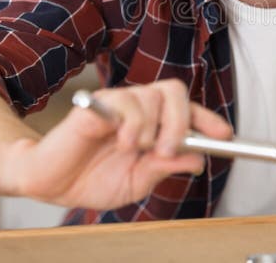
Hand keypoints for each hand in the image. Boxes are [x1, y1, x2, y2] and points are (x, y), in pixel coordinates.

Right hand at [0, 79, 232, 209]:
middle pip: (176, 92)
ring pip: (152, 95)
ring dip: (150, 127)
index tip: (225, 135)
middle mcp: (140, 110)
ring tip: (134, 149)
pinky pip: (125, 100)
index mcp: (154, 126)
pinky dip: (131, 123)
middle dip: (182, 121)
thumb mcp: (138, 181)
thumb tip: (197, 159)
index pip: (189, 112)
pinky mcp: (97, 104)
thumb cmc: (92, 179)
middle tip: (168, 148)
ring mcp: (119, 104)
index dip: (209, 120)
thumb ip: (165, 167)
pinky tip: (121, 141)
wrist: (51, 183)